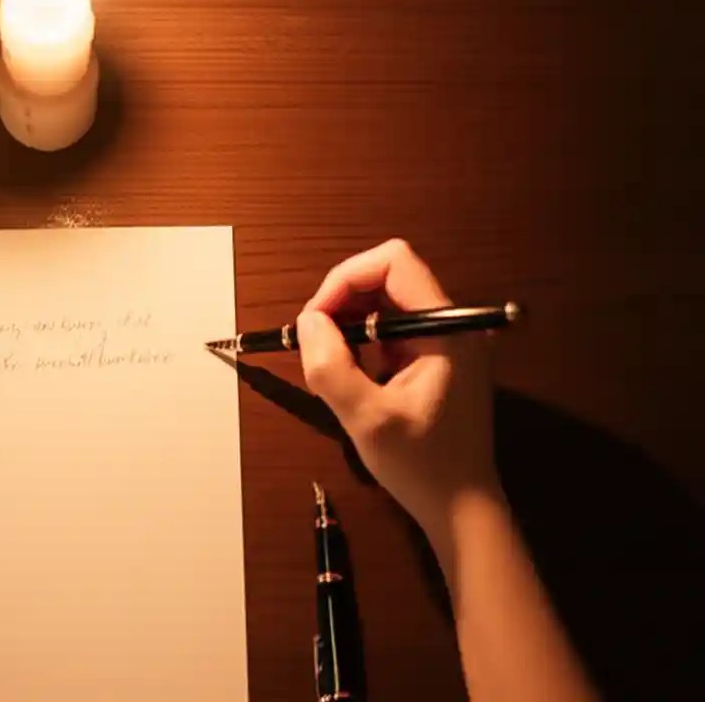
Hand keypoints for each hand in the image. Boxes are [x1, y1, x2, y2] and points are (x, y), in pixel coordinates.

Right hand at [296, 239, 501, 533]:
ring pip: (385, 302)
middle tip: (313, 342)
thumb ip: (332, 367)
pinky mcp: (436, 359)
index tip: (316, 319)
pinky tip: (348, 374)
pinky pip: (391, 330)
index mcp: (447, 330)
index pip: (394, 263)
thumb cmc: (422, 466)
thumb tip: (308, 322)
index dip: (346, 279)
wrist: (462, 507)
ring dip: (348, 321)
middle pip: (387, 278)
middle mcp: (451, 324)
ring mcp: (446, 342)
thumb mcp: (367, 419)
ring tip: (327, 361)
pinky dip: (361, 341)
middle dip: (341, 300)